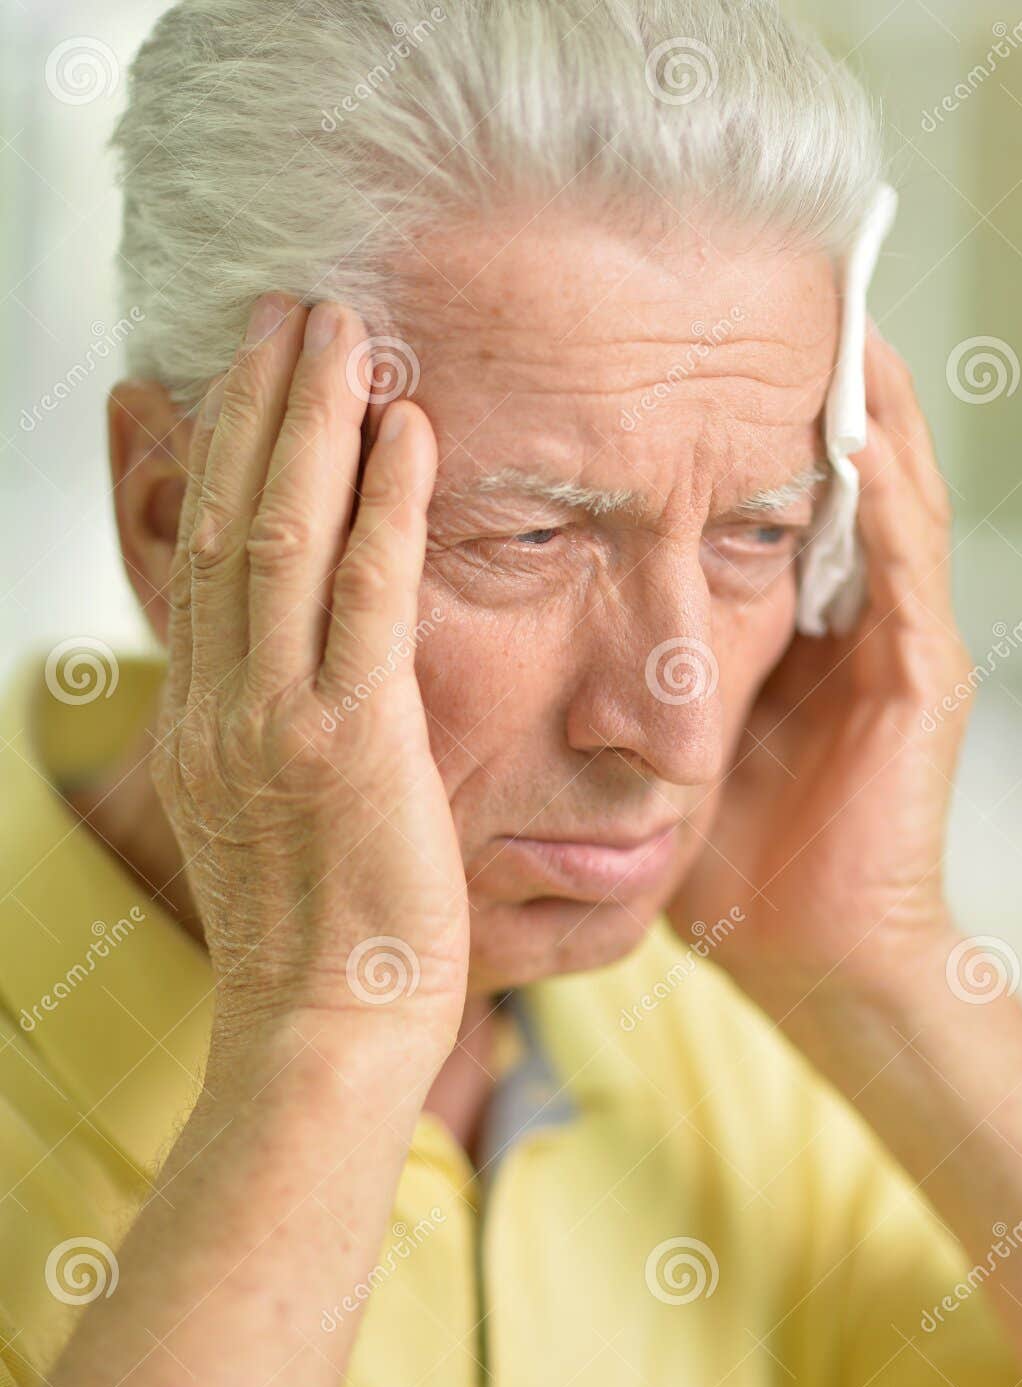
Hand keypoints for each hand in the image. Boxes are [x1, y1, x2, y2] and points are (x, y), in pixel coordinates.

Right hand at [152, 292, 468, 1050]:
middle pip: (227, 520)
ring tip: (343, 331)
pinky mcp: (353, 743)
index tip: (248, 378)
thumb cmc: (320, 933)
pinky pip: (367, 599)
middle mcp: (223, 705)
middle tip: (290, 312)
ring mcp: (280, 721)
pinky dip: (386, 507)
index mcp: (202, 718)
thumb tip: (293, 667)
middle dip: (258, 406)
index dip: (221, 452)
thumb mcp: (267, 815)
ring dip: (315, 423)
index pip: (201, 555)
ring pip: (283, 537)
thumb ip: (270, 727)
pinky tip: (411, 434)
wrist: (325, 1028)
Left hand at [669, 325, 966, 993]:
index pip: (761, 493)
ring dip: (857, 403)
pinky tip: (855, 425)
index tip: (672, 339)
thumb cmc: (730, 858)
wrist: (807, 949)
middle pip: (828, 469)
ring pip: (882, 490)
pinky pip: (904, 558)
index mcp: (783, 625)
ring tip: (823, 309)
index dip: (731, 415)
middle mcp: (843, 614)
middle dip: (800, 377)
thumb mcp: (658, 744)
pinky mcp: (921, 670)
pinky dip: (883, 488)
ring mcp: (892, 636)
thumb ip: (614, 679)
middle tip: (763, 284)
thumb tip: (516, 627)